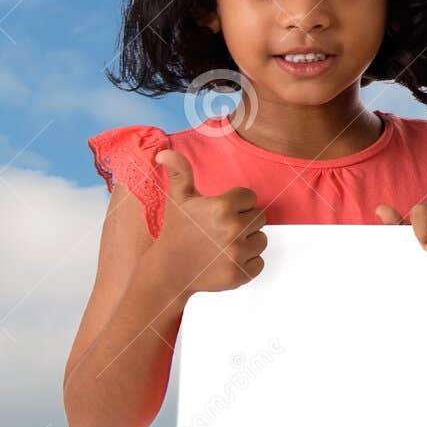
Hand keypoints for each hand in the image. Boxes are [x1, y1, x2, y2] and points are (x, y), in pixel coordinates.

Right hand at [149, 149, 267, 297]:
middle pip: (259, 218)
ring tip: (224, 245)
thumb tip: (165, 153)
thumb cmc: (176, 232)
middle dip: (244, 222)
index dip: (237, 204)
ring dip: (248, 242)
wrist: (168, 270)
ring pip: (261, 240)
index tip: (220, 212)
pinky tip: (227, 260)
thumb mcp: (178, 199)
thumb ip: (180, 172)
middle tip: (221, 230)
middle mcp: (233, 229)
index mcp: (222, 206)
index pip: (250, 197)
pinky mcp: (240, 274)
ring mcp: (237, 253)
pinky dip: (247, 263)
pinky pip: (260, 263)